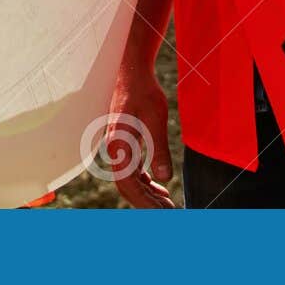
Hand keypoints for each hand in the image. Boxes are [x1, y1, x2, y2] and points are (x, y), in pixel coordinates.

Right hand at [107, 59, 176, 207]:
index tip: (163, 213)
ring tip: (168, 204)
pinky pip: (132, 170)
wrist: (132, 71)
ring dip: (148, 194)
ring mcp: (118, 147)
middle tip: (171, 213)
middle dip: (148, 203)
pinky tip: (159, 187)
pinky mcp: (124, 143)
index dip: (145, 202)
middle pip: (128, 187)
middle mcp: (114, 149)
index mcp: (118, 146)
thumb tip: (164, 178)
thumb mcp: (155, 119)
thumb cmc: (143, 92)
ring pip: (130, 180)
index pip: (127, 185)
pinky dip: (145, 181)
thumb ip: (159, 149)